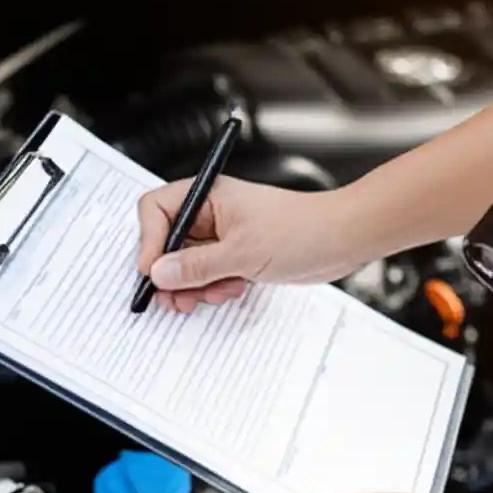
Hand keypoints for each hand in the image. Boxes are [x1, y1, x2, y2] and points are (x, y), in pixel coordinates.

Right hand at [137, 178, 362, 311]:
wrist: (342, 240)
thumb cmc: (302, 229)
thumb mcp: (241, 253)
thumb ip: (196, 265)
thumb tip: (160, 272)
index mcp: (209, 195)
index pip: (157, 210)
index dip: (149, 241)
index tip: (153, 271)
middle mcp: (213, 212)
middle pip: (169, 241)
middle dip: (172, 273)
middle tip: (176, 297)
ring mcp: (226, 235)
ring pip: (190, 264)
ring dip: (196, 285)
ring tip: (215, 293)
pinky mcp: (240, 255)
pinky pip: (212, 274)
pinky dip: (216, 287)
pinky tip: (234, 289)